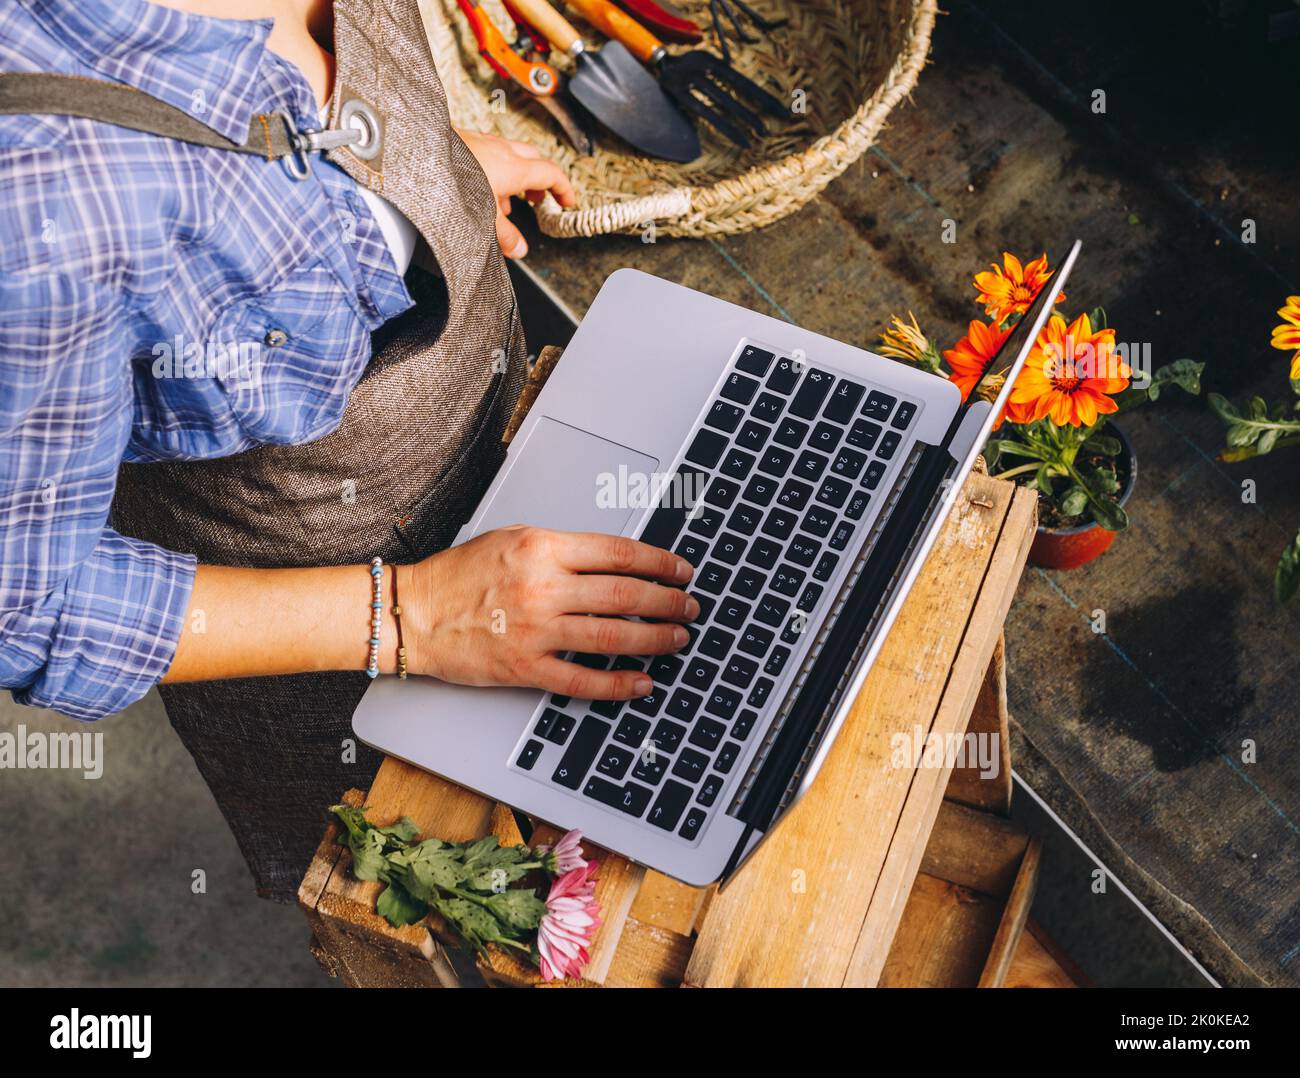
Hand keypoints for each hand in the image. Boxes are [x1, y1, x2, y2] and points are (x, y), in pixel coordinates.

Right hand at [402, 527, 697, 698]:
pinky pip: (582, 680)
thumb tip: (615, 560)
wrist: (414, 614)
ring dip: (654, 639)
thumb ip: (562, 548)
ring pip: (612, 636)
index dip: (660, 562)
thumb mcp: (513, 539)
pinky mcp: (525, 667)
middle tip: (690, 607)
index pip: (618, 553)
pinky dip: (617, 684)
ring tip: (677, 639)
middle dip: (668, 602)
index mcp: (543, 548)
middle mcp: (543, 587)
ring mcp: (535, 630)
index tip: (681, 571)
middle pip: (625, 594)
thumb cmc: (460, 575)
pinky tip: (641, 682)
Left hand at [454, 128, 576, 258]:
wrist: (413, 153)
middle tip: (541, 199)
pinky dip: (495, 170)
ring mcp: (480, 141)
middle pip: (533, 160)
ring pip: (509, 155)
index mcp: (512, 167)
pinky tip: (481, 186)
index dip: (563, 188)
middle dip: (541, 180)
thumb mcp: (482, 216)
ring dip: (517, 176)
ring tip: (510, 201)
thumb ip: (503, 235)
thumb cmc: (449, 181)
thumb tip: (519, 249)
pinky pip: (488, 153)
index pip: (550, 173)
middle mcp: (500, 150)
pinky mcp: (461, 140)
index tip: (567, 202)